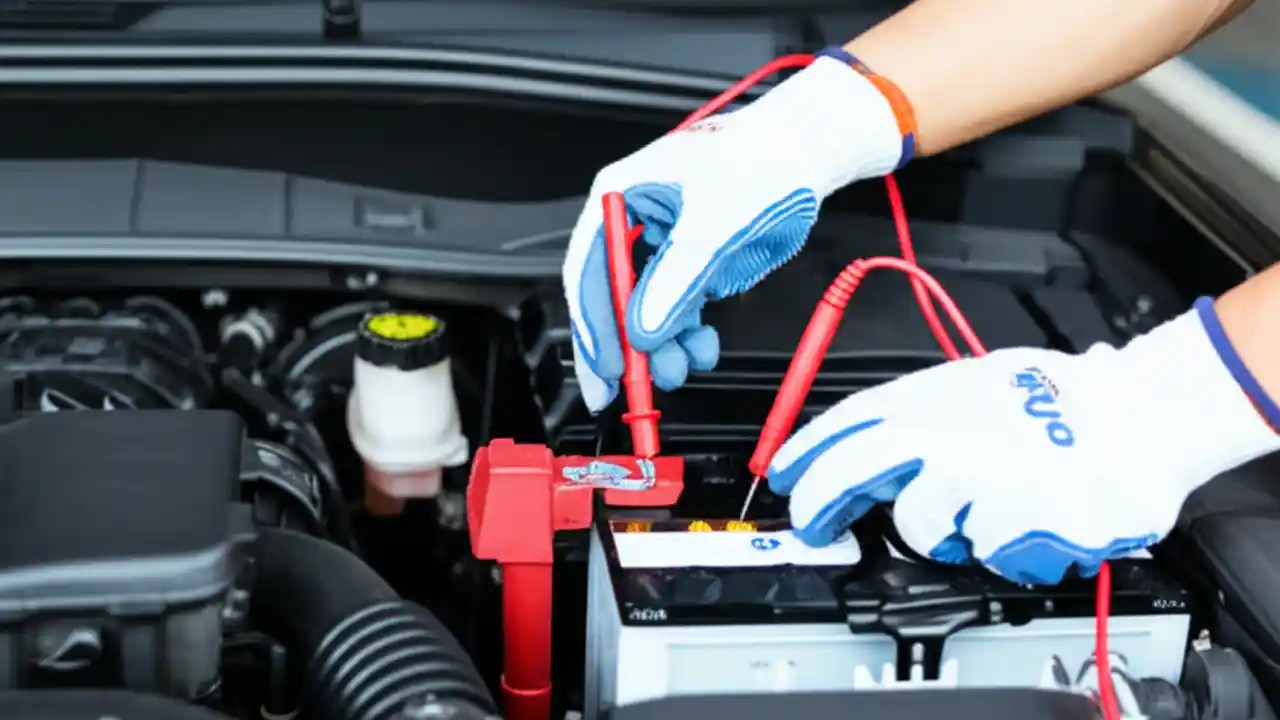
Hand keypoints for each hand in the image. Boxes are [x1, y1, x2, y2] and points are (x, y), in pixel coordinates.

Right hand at [562, 52, 912, 411]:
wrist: (808, 151)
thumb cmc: (761, 159)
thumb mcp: (715, 225)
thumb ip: (675, 282)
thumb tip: (642, 332)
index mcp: (619, 196)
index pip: (587, 270)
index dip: (592, 324)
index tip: (605, 368)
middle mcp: (632, 222)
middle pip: (610, 297)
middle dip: (625, 344)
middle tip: (629, 388)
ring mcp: (661, 245)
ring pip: (646, 310)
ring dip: (661, 346)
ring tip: (680, 369)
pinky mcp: (689, 263)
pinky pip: (677, 310)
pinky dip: (687, 335)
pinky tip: (701, 347)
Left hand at [767, 302, 1279, 583]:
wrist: (1139, 414)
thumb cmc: (1059, 400)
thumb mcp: (973, 386)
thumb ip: (919, 415)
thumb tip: (864, 450)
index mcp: (933, 393)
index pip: (846, 421)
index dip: (803, 452)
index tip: (780, 473)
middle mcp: (943, 431)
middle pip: (852, 472)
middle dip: (821, 503)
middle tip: (813, 523)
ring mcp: (973, 477)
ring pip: (918, 524)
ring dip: (940, 528)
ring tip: (984, 506)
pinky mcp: (1008, 521)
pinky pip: (980, 552)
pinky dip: (998, 544)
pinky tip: (1024, 516)